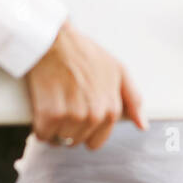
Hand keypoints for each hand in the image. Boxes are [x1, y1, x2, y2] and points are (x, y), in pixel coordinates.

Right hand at [24, 21, 145, 149]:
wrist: (55, 41)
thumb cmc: (85, 53)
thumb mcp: (119, 71)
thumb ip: (133, 100)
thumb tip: (142, 125)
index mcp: (111, 110)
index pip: (96, 142)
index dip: (84, 130)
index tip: (77, 114)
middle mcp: (94, 117)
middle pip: (75, 141)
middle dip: (68, 128)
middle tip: (64, 104)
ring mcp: (72, 116)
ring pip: (59, 140)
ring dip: (53, 128)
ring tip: (53, 104)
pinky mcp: (50, 114)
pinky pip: (42, 135)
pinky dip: (39, 126)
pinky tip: (42, 108)